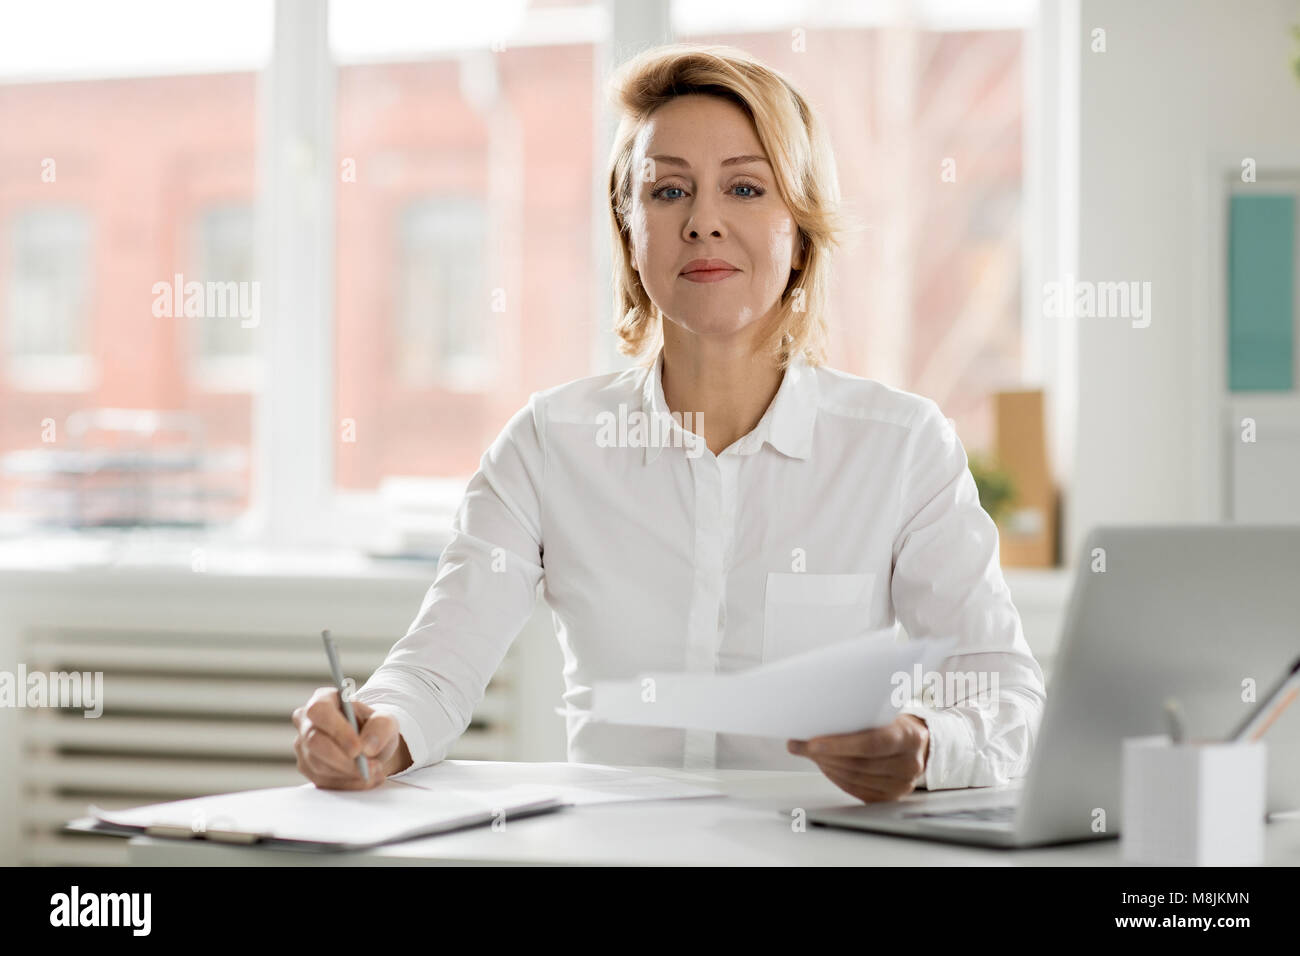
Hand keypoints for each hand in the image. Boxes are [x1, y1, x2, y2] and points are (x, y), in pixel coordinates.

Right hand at [292, 687, 411, 789]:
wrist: (370, 746)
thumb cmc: (374, 728)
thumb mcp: (386, 721)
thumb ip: (381, 727)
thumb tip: (367, 747)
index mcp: (324, 699)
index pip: (320, 711)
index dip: (337, 730)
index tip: (358, 749)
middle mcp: (306, 721)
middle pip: (314, 741)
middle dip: (343, 760)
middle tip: (370, 767)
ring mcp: (303, 745)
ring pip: (318, 765)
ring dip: (349, 774)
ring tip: (375, 772)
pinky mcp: (306, 767)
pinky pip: (322, 781)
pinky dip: (347, 784)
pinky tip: (365, 779)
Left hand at [787, 714, 929, 802]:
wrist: (919, 742)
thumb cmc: (896, 723)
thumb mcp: (885, 712)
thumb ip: (858, 714)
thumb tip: (814, 716)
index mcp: (910, 737)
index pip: (871, 744)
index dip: (839, 745)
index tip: (813, 742)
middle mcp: (910, 764)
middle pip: (859, 764)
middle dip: (826, 755)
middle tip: (803, 746)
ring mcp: (902, 784)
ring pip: (854, 778)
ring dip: (827, 766)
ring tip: (811, 754)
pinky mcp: (890, 796)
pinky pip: (856, 790)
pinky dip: (836, 778)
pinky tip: (826, 765)